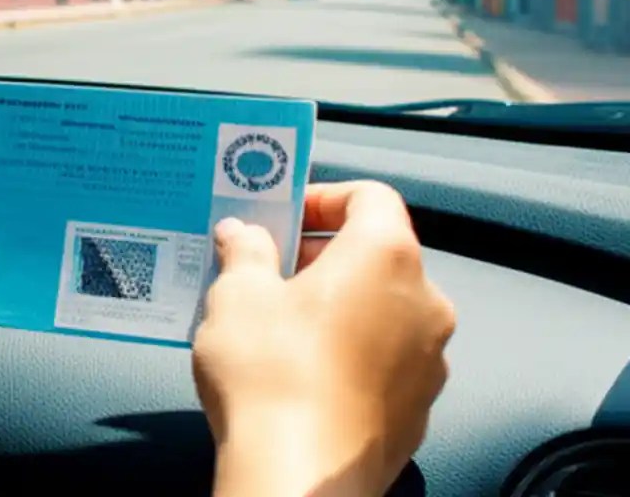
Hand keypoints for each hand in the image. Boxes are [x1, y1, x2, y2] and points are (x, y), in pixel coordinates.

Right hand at [192, 181, 454, 496]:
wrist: (300, 476)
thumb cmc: (273, 376)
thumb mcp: (237, 295)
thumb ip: (245, 252)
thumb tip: (243, 235)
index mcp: (385, 256)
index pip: (370, 196)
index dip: (324, 197)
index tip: (284, 214)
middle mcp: (423, 301)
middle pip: (377, 254)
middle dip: (320, 256)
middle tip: (266, 269)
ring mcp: (428, 359)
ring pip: (381, 310)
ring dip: (336, 307)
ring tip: (277, 325)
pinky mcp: (418, 407)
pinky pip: (383, 360)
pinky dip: (348, 353)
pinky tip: (299, 372)